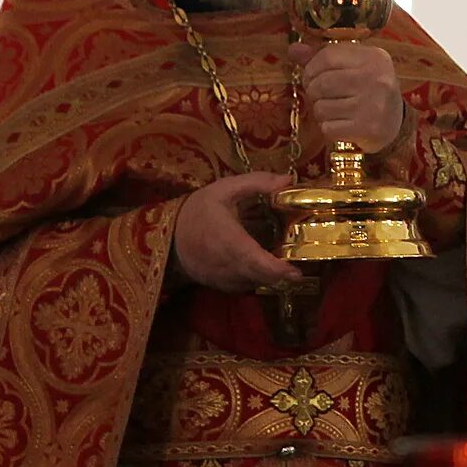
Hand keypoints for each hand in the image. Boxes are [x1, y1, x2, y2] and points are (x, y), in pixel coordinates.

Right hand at [172, 172, 299, 291]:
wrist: (168, 235)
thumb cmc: (198, 210)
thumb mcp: (224, 189)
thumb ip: (257, 183)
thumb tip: (288, 179)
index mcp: (228, 239)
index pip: (256, 261)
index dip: (278, 269)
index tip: (296, 271)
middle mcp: (226, 264)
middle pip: (261, 278)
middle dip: (282, 276)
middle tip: (298, 266)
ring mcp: (223, 278)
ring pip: (256, 284)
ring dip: (271, 277)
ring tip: (283, 264)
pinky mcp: (221, 286)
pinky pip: (246, 287)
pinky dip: (257, 279)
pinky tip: (262, 267)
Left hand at [294, 42, 405, 160]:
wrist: (395, 124)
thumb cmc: (368, 90)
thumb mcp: (353, 66)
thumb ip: (323, 57)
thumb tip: (294, 50)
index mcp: (374, 58)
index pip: (328, 56)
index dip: (311, 68)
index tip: (311, 77)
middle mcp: (376, 79)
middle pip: (322, 83)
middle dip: (313, 92)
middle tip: (319, 97)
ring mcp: (373, 105)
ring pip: (321, 108)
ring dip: (320, 112)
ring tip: (332, 111)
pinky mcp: (368, 129)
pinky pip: (328, 128)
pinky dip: (327, 129)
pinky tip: (339, 125)